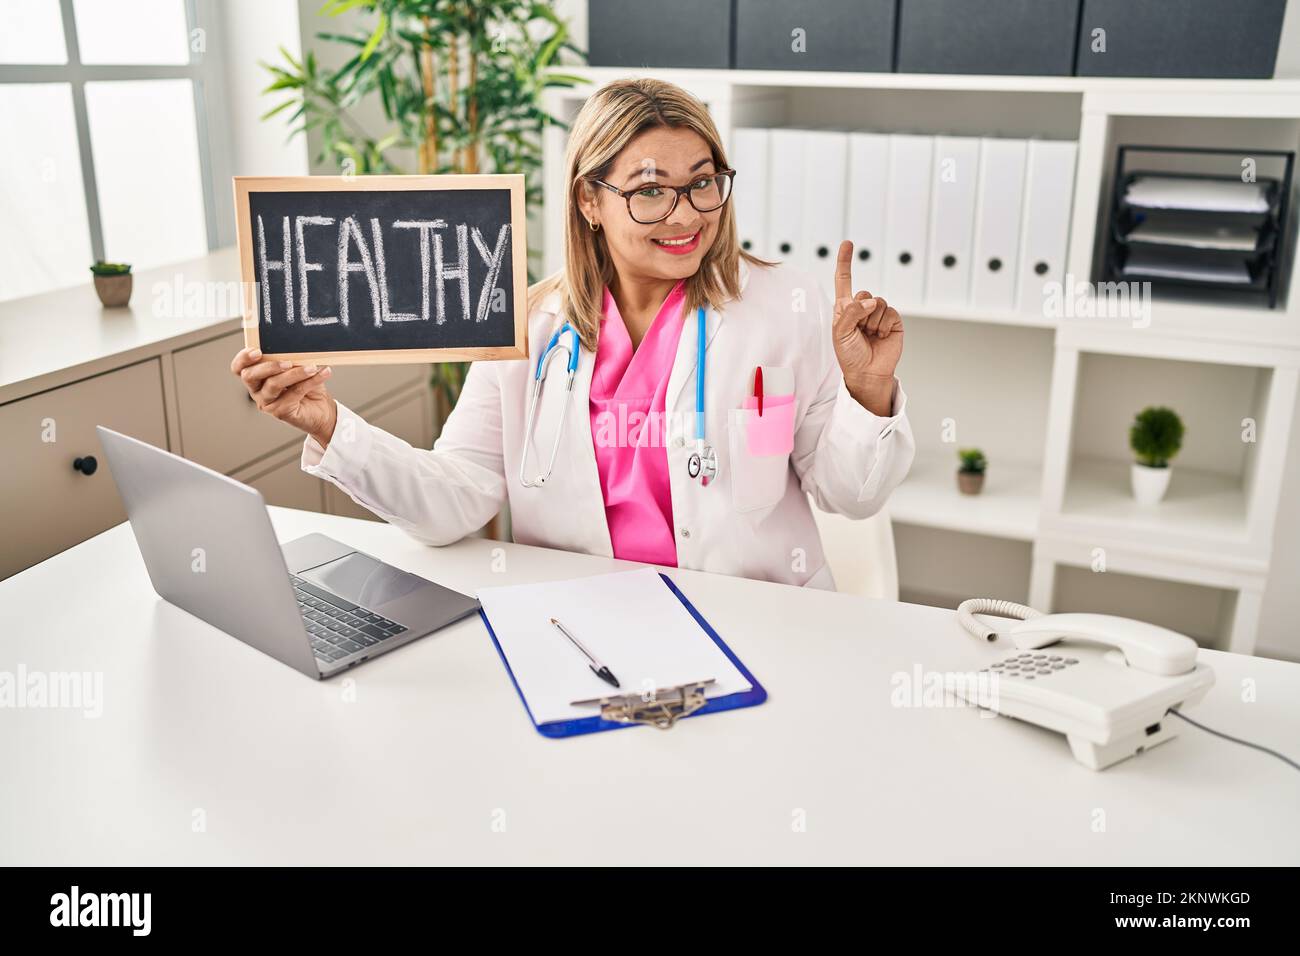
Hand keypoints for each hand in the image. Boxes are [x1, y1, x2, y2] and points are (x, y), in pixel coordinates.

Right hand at [230, 347, 337, 446]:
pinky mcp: (280, 412)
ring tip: (312, 367)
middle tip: (287, 362)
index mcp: (257, 376)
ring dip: (294, 374)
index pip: (239, 367)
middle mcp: (257, 390)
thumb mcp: (298, 367)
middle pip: (250, 376)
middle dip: (268, 366)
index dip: (243, 358)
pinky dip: (310, 382)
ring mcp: (267, 402)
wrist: (322, 410)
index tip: (256, 351)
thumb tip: (297, 349)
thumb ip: (292, 359)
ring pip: (273, 384)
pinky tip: (322, 374)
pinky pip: (293, 394)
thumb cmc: (308, 386)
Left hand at [832, 240, 903, 415]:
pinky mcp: (892, 320)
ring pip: (878, 302)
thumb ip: (852, 312)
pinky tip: (880, 336)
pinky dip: (883, 325)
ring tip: (869, 335)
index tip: (847, 244)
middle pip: (863, 293)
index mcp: (844, 309)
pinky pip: (889, 312)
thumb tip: (871, 301)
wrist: (867, 373)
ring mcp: (878, 314)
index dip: (845, 262)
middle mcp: (861, 308)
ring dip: (872, 321)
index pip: (844, 281)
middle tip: (859, 331)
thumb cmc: (849, 354)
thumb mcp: (840, 332)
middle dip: (860, 312)